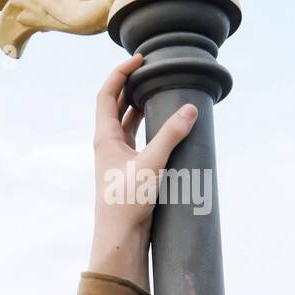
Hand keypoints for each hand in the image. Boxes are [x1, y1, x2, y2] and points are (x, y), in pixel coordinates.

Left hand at [88, 52, 197, 290]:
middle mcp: (107, 144)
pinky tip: (163, 120)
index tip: (140, 58)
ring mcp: (117, 156)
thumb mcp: (152, 164)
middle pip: (115, 104)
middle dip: (131, 83)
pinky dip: (148, 123)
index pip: (106, 94)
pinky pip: (137, 136)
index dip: (120, 72)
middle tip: (152, 67)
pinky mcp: (129, 168)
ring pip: (127, 120)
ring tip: (159, 86)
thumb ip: (171, 134)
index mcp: (104, 137)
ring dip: (139, 102)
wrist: (120, 236)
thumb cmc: (127, 202)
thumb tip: (190, 108)